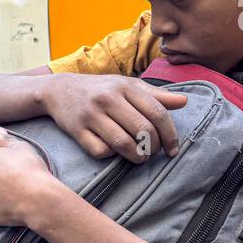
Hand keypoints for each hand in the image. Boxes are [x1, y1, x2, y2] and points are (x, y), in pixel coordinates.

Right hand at [40, 73, 186, 161]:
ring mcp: (91, 115)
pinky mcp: (76, 130)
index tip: (173, 149)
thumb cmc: (100, 89)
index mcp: (125, 87)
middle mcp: (108, 99)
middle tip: (152, 152)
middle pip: (143, 130)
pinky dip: (111, 156)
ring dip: (136, 156)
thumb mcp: (127, 86)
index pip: (157, 113)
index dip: (170, 135)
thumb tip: (184, 102)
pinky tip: (114, 152)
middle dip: (153, 147)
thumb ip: (156, 95)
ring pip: (123, 143)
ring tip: (139, 157)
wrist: (59, 90)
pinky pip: (100, 151)